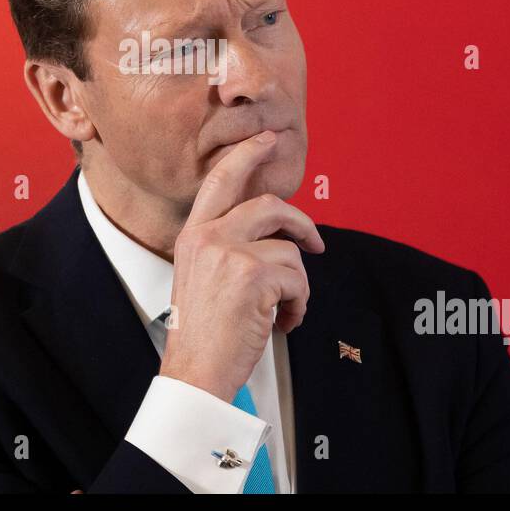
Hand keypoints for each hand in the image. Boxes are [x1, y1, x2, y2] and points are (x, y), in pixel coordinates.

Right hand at [158, 130, 323, 403]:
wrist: (195, 372)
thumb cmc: (203, 333)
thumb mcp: (203, 277)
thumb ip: (227, 247)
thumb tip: (274, 234)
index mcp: (192, 235)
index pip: (221, 180)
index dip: (247, 154)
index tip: (267, 138)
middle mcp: (208, 236)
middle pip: (270, 205)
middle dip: (302, 222)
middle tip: (317, 243)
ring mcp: (230, 253)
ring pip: (290, 251)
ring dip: (297, 286)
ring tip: (284, 311)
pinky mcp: (254, 275)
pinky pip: (298, 279)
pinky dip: (299, 305)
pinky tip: (283, 324)